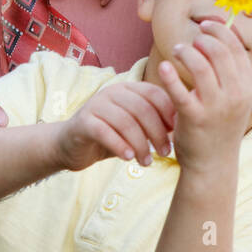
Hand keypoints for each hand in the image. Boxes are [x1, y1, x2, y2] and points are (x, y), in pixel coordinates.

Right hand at [55, 80, 174, 171]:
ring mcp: (95, 105)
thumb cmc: (109, 136)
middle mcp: (111, 92)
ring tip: (146, 162)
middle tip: (165, 152)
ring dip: (140, 144)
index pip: (154, 93)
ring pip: (125, 122)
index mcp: (127, 89)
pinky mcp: (83, 122)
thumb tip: (181, 127)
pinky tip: (128, 158)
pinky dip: (120, 146)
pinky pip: (105, 132)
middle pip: (142, 108)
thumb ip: (152, 122)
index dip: (168, 112)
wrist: (70, 145)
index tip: (177, 133)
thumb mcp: (133, 126)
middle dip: (157, 132)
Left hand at [157, 21, 251, 170]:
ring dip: (185, 52)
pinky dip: (170, 76)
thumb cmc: (220, 125)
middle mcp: (235, 95)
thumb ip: (229, 71)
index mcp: (247, 87)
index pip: (235, 48)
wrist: (213, 164)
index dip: (219, 31)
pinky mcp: (194, 118)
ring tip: (176, 51)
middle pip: (218, 52)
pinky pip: (180, 92)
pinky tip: (164, 67)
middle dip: (201, 39)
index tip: (204, 26)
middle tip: (188, 42)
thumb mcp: (234, 98)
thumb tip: (217, 36)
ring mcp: (215, 107)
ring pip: (200, 66)